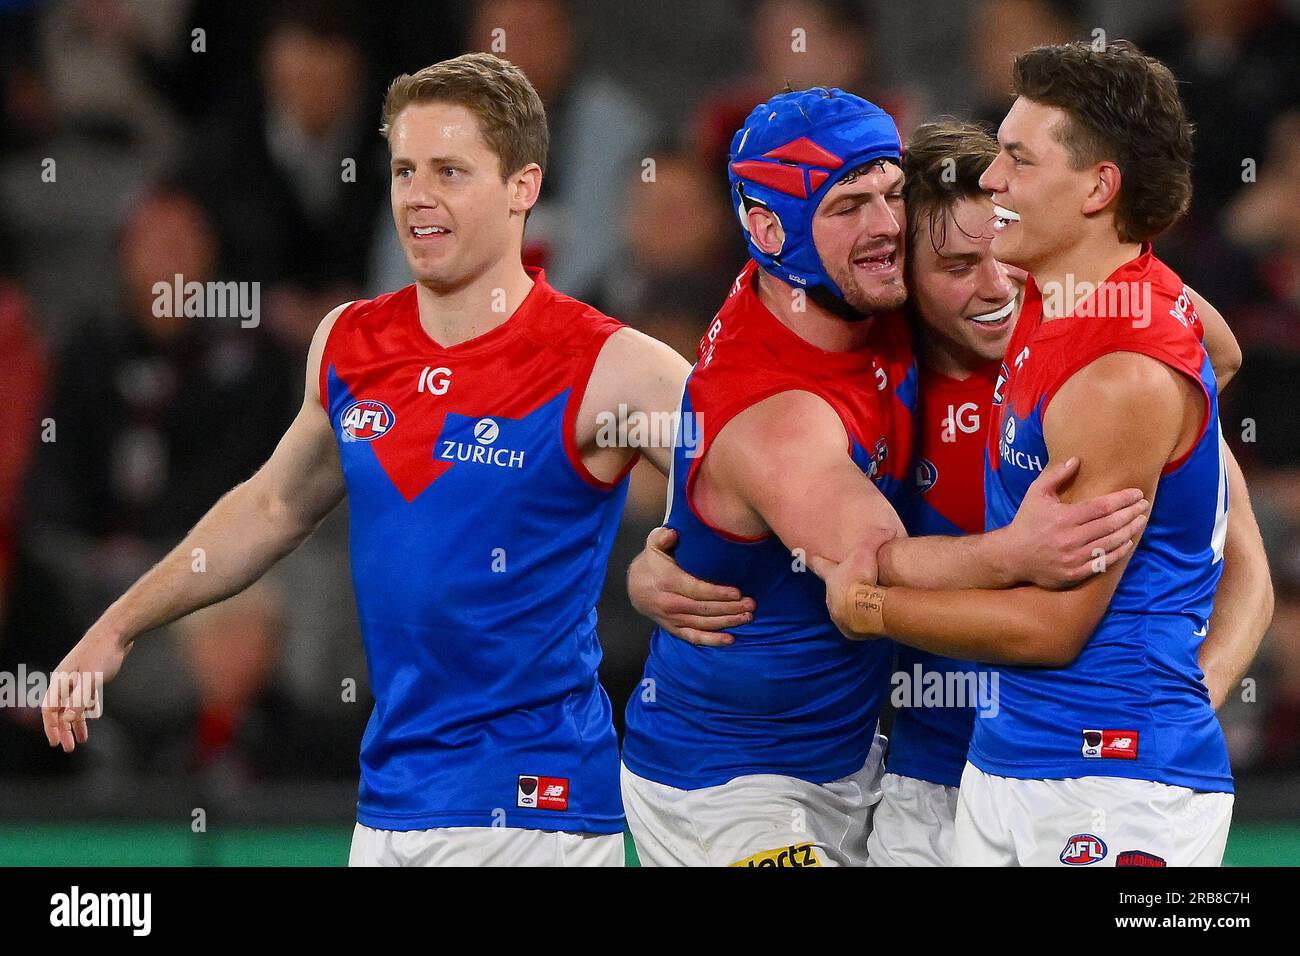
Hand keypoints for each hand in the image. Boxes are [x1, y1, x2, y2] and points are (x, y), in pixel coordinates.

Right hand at [41, 627, 131, 752]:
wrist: (117, 631)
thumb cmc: (102, 654)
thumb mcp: (90, 680)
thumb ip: (78, 700)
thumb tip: (65, 719)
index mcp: (60, 681)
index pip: (50, 710)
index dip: (52, 728)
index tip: (56, 744)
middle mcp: (66, 681)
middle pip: (60, 710)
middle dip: (64, 730)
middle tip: (69, 749)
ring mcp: (79, 678)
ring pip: (73, 705)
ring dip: (76, 723)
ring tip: (82, 740)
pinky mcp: (92, 675)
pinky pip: (85, 697)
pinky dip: (87, 709)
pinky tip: (92, 717)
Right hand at [627, 527, 754, 646]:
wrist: (634, 588)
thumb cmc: (652, 563)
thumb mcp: (654, 545)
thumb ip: (662, 537)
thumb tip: (672, 533)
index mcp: (666, 581)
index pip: (695, 590)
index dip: (717, 593)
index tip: (737, 593)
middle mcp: (669, 603)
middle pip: (703, 609)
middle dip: (729, 608)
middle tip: (751, 605)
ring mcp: (672, 619)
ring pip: (702, 624)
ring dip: (726, 622)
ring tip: (747, 617)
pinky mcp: (674, 630)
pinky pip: (693, 638)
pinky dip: (712, 641)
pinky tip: (730, 640)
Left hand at [808, 539, 885, 641]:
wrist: (867, 607)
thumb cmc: (863, 578)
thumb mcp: (869, 552)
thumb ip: (877, 539)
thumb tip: (889, 530)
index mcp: (832, 577)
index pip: (821, 565)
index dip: (815, 560)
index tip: (804, 555)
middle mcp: (831, 597)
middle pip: (834, 591)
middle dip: (842, 589)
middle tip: (854, 588)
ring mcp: (837, 615)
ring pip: (843, 610)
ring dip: (852, 608)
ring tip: (865, 607)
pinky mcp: (847, 630)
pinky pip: (854, 625)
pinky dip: (861, 622)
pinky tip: (870, 619)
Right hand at [1002, 456, 1148, 587]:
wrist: (1012, 555)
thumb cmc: (1026, 521)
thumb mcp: (1036, 494)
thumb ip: (1056, 475)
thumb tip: (1077, 460)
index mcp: (1063, 518)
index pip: (1102, 507)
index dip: (1123, 499)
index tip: (1137, 493)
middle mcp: (1070, 539)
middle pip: (1111, 525)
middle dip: (1131, 513)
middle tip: (1144, 505)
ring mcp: (1073, 558)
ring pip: (1111, 543)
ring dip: (1130, 531)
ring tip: (1140, 520)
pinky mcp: (1074, 573)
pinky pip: (1104, 562)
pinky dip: (1119, 552)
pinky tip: (1127, 541)